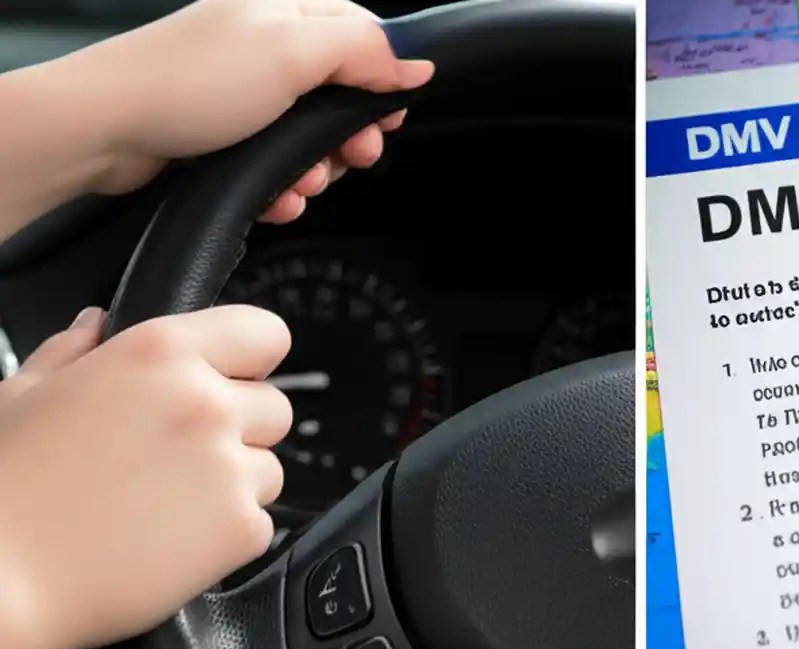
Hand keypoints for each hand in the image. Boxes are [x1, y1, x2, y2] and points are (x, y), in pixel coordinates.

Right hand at [0, 306, 291, 648]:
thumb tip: (97, 325)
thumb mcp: (21, 396)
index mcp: (160, 353)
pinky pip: (259, 522)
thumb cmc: (3, 490)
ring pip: (269, 467)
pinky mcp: (242, 529)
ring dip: (234, 482)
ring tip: (162, 503)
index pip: (264, 333)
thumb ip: (71, 351)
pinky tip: (166, 539)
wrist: (0, 583)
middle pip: (274, 407)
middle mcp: (206, 403)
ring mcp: (230, 468)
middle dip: (238, 428)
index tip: (231, 378)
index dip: (249, 359)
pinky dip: (225, 534)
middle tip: (176, 455)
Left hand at [68, 0, 433, 222]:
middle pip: (340, 90)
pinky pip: (273, 162)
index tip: (391, 113)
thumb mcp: (292, 53)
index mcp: (284, 11)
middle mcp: (263, 46)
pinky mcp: (221, 134)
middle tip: (356, 156)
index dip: (386, 73)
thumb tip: (413, 64)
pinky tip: (277, 198)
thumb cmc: (188, 82)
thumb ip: (362, 52)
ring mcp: (241, 92)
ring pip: (309, 135)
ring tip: (303, 185)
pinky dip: (282, 186)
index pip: (361, 31)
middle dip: (351, 133)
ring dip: (317, 168)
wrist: (103, 129)